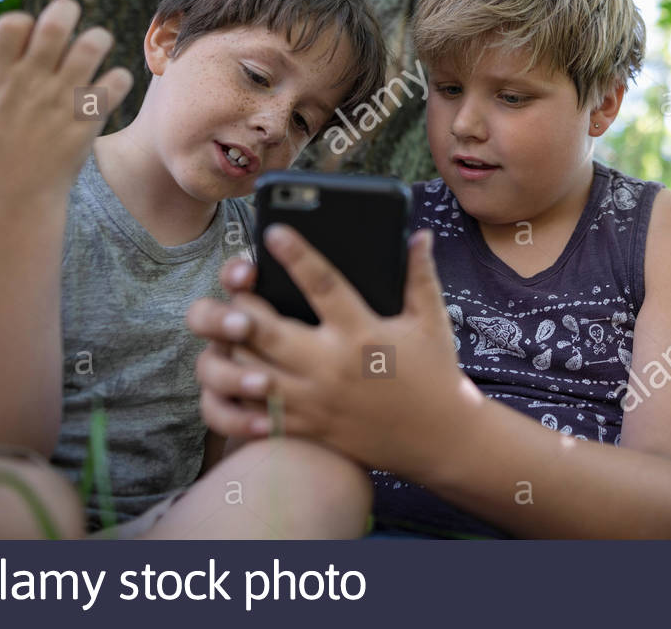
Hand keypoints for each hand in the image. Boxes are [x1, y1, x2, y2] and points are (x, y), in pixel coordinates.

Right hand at [0, 0, 132, 202]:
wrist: (15, 199)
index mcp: (0, 77)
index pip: (12, 25)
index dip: (23, 21)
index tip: (27, 35)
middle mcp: (32, 84)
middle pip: (55, 25)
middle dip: (67, 12)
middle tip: (71, 21)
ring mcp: (61, 101)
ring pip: (92, 47)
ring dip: (98, 40)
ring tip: (94, 49)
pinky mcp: (87, 120)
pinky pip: (114, 83)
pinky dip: (118, 79)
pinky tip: (109, 86)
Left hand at [187, 227, 482, 478]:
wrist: (439, 440)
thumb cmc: (435, 374)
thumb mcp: (432, 321)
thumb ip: (421, 276)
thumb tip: (419, 234)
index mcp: (363, 334)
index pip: (322, 285)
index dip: (297, 255)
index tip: (274, 230)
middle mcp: (332, 367)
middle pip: (268, 329)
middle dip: (244, 303)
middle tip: (238, 282)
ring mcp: (315, 401)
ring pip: (252, 371)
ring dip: (235, 345)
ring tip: (231, 323)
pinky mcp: (309, 427)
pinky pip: (259, 411)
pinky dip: (240, 391)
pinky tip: (235, 369)